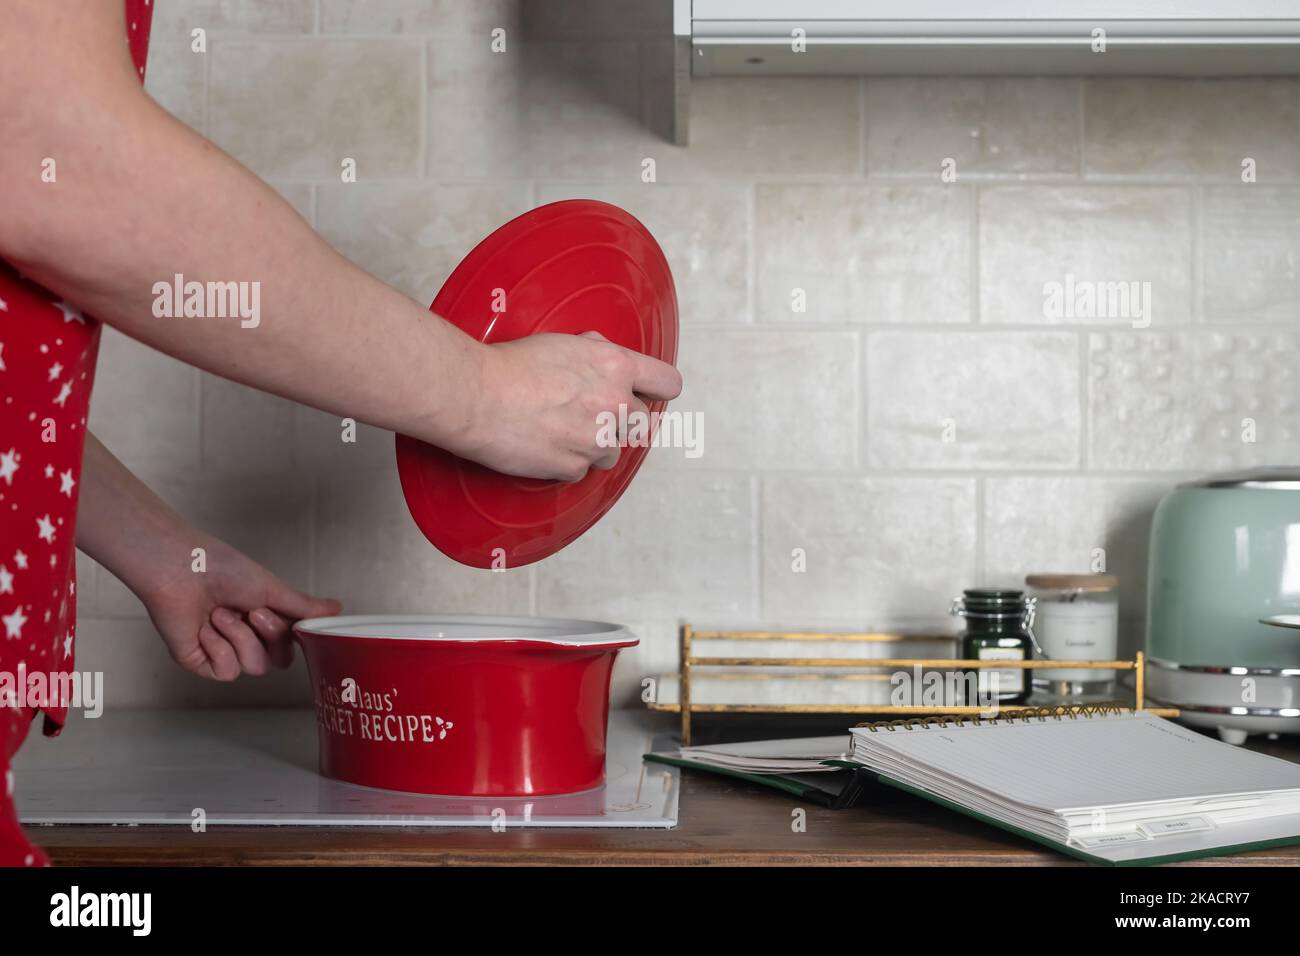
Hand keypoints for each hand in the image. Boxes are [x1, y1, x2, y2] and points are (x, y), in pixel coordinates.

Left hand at [136, 534, 341, 680]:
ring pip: (253, 667)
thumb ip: (303, 607)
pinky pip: (225, 671)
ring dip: (240, 638)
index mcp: (262, 618)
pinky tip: (205, 628)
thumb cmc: (222, 569)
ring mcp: (222, 650)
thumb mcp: (272, 588)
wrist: (181, 570)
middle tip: (252, 611)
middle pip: (275, 661)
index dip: (289, 634)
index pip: (290, 644)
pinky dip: (218, 648)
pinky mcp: (199, 661)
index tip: (281, 612)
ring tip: (220, 614)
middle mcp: (244, 636)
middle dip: (269, 635)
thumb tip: (338, 608)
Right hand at [461, 332, 681, 480]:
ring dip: (596, 443)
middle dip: (622, 419)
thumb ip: (596, 352)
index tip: (649, 395)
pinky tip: (545, 444)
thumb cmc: (512, 365)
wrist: (477, 396)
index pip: (668, 383)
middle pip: (642, 422)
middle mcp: (615, 405)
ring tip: (563, 429)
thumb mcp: (565, 342)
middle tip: (593, 413)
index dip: (658, 390)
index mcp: (616, 367)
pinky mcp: (574, 467)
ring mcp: (597, 439)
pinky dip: (567, 461)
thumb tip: (604, 355)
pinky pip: (583, 469)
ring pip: (615, 451)